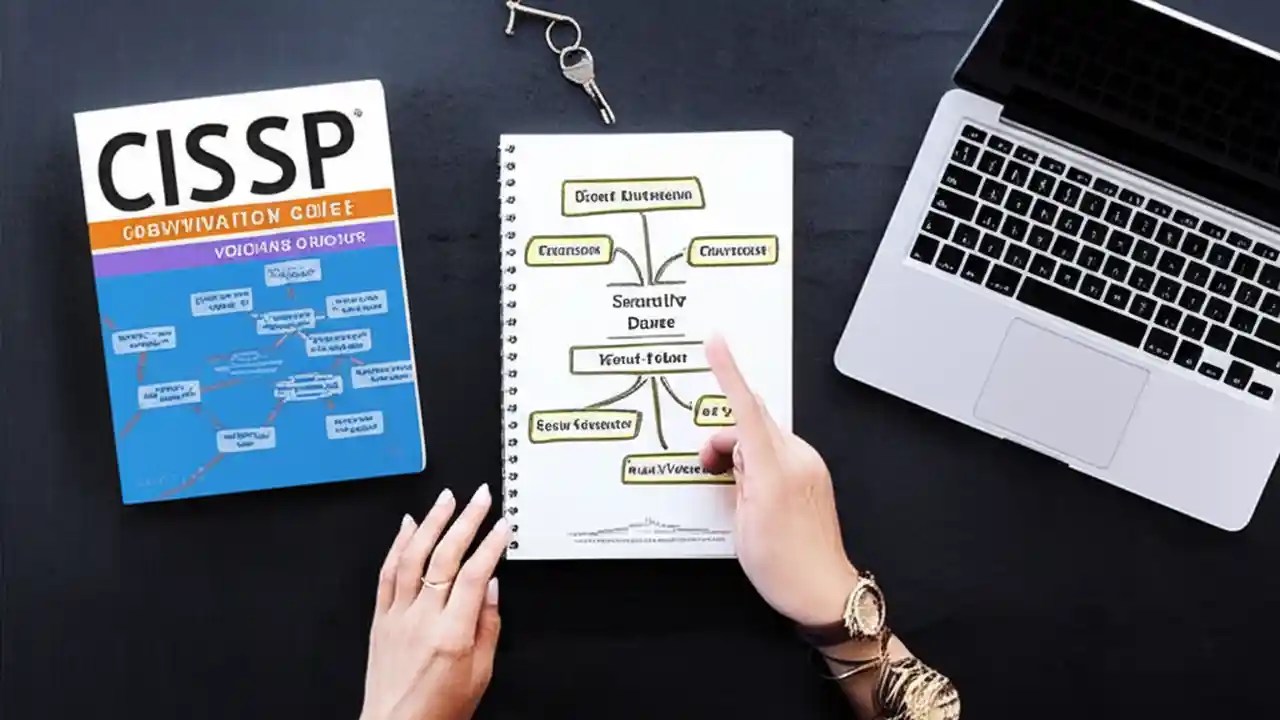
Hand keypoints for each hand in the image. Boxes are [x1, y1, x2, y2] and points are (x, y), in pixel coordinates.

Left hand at [361, 485, 510, 719]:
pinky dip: (398, 545)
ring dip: (431, 522)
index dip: (491, 545)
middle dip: (466, 521)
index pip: (475, 575)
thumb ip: (488, 627)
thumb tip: (492, 587)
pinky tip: (408, 526)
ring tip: (446, 499)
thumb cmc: (439, 709)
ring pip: (413, 556)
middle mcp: (422, 619)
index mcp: (452, 634)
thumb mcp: (480, 674)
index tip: (503, 526)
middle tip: (480, 498)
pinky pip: (387, 574)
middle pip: (445, 557)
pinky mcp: (380, 618)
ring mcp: (398, 616)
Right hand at [700, 336, 858, 626]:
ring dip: (741, 455)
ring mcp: (809, 466)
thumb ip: (737, 474)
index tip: (716, 343)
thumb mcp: (741, 520)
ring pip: (763, 440)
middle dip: (725, 438)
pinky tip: (751, 492)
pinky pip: (777, 454)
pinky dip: (758, 463)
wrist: (822, 591)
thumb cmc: (781, 566)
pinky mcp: (814, 475)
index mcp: (775, 469)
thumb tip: (733, 452)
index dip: (728, 373)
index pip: (746, 410)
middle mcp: (797, 460)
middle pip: (752, 424)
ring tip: (734, 491)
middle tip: (709, 466)